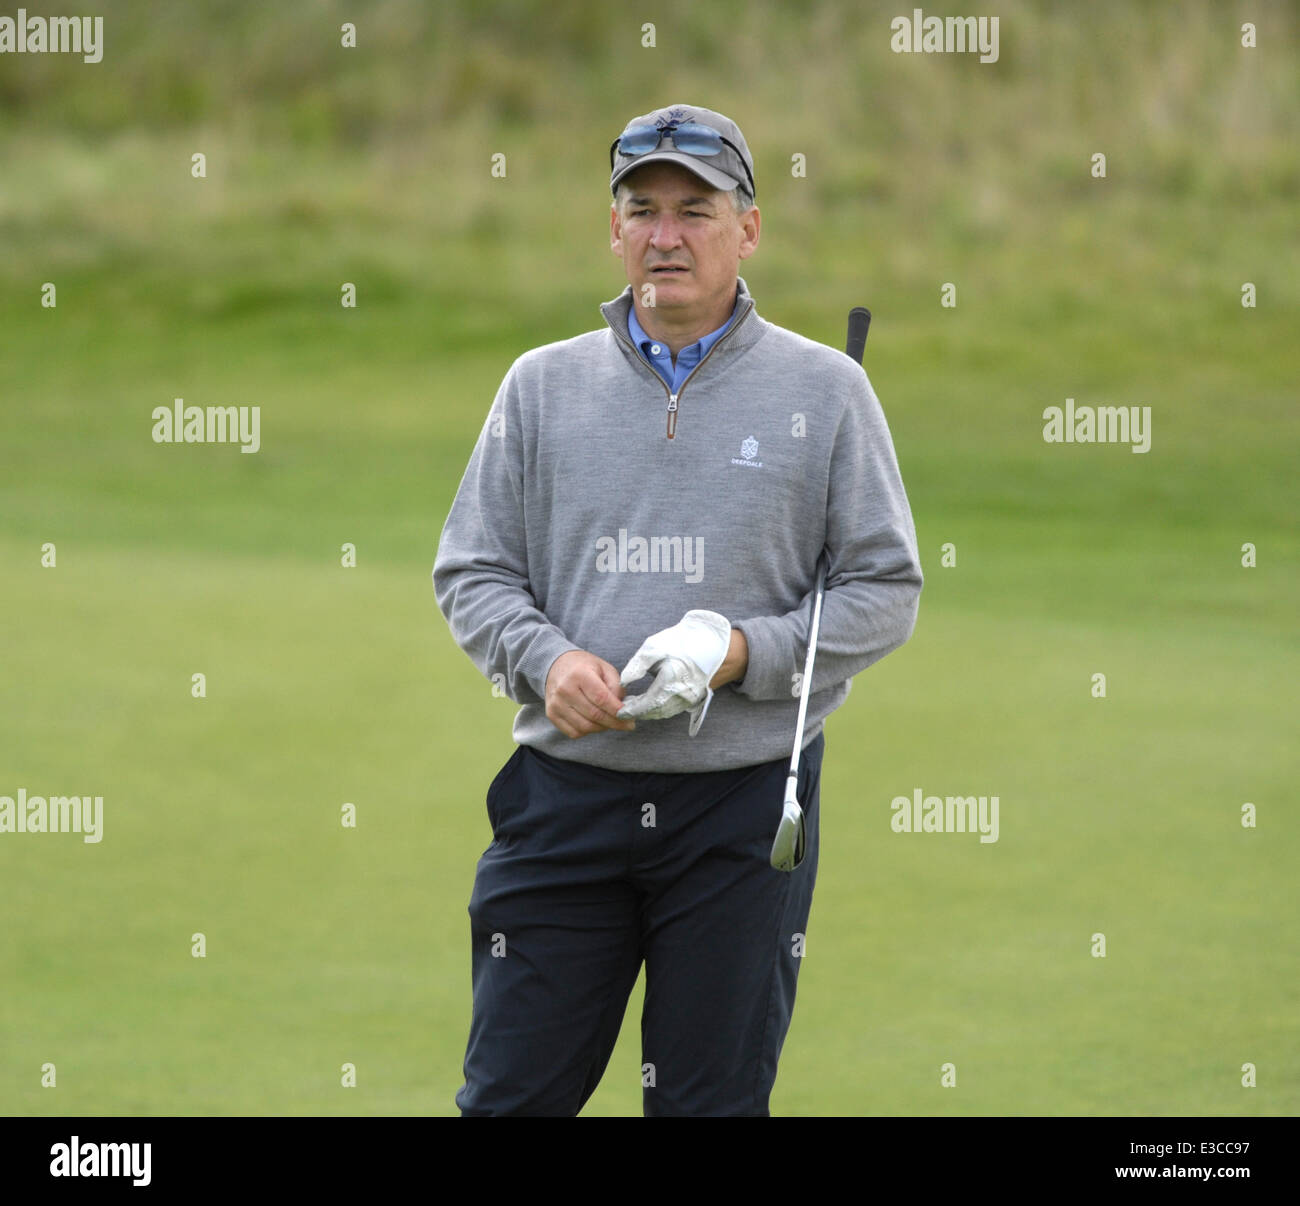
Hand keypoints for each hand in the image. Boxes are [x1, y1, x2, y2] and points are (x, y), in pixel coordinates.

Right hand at [545, 650, 635, 738]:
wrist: (556, 666)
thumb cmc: (584, 667)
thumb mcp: (604, 668)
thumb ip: (616, 686)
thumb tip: (622, 708)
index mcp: (579, 674)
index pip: (601, 698)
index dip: (617, 711)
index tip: (630, 718)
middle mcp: (565, 690)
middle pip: (594, 715)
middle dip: (614, 723)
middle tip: (626, 724)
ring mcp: (556, 704)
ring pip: (585, 727)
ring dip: (602, 728)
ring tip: (610, 721)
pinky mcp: (552, 714)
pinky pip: (574, 732)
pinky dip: (588, 731)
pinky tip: (594, 722)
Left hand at [617, 610, 731, 735]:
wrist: (721, 645)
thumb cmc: (687, 642)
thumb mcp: (656, 646)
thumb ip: (637, 665)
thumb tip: (624, 681)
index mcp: (669, 684)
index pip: (644, 706)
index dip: (630, 710)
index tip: (618, 710)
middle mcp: (681, 697)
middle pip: (654, 712)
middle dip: (638, 712)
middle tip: (623, 708)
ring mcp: (690, 699)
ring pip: (664, 712)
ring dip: (649, 712)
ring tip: (635, 705)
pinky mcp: (696, 698)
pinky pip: (674, 709)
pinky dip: (660, 709)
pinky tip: (653, 701)